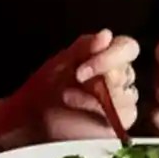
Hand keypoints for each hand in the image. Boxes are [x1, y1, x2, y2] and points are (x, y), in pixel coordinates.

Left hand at [3, 29, 140, 143]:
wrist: (31, 119)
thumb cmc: (45, 88)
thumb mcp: (62, 62)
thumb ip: (85, 47)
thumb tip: (107, 34)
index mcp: (107, 57)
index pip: (127, 48)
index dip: (111, 55)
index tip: (84, 67)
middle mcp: (117, 77)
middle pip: (126, 71)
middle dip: (100, 76)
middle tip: (76, 78)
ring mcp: (120, 101)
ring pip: (126, 94)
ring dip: (96, 95)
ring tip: (67, 97)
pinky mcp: (118, 122)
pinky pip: (123, 113)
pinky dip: (100, 109)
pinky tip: (79, 108)